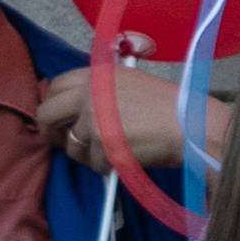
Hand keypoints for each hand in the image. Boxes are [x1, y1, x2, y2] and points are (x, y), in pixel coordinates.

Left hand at [35, 65, 181, 174]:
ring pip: (70, 146)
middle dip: (51, 131)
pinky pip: (93, 164)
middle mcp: (89, 93)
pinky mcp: (101, 147)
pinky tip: (125, 158)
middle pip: (47, 114)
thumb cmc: (170, 105)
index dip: (52, 102)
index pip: (56, 85)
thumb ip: (99, 90)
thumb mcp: (131, 83)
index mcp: (98, 74)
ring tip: (110, 151)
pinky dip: (107, 166)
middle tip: (63, 141)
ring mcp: (93, 121)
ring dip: (86, 153)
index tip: (58, 116)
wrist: (192, 125)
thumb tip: (70, 107)